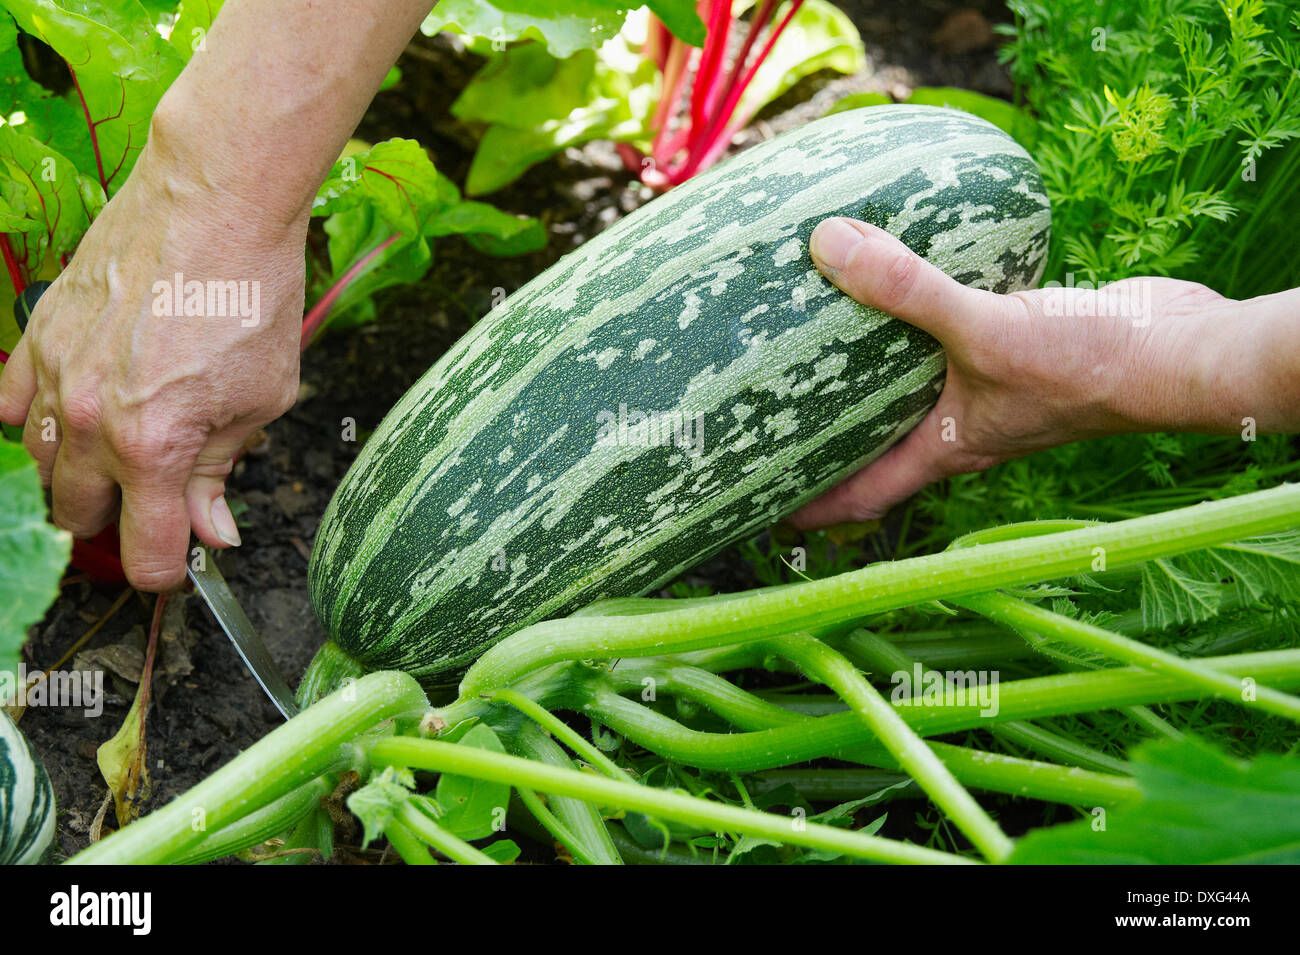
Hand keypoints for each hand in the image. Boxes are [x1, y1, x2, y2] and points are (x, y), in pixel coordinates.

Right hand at [0, 131, 306, 590]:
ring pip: (38, 465)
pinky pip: (8, 405)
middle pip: (78, 514)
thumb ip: (220, 472)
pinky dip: (33, 424)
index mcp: (153, 446)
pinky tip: (67, 419)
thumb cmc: (251, 295)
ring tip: (117, 464)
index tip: (178, 560)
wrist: (214, 203)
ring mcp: (53, 375)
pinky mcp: (38, 334)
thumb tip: (213, 532)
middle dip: (116, 523)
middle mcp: (89, 420)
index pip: (144, 551)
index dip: (164, 568)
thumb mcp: (261, 400)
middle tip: (152, 507)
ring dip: (74, 478)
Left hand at [790, 217, 1258, 529]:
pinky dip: (916, 318)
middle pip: (875, 443)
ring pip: (909, 388)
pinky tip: (896, 278)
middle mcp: (958, 426)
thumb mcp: (984, 329)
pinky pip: (947, 338)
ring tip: (813, 339)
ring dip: (867, 370)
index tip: (758, 502)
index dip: (808, 505)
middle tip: (766, 410)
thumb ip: (908, 290)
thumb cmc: (1088, 366)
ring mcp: (985, 388)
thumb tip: (827, 244)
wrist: (1178, 349)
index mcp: (942, 448)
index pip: (859, 496)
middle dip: (824, 435)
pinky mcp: (1011, 347)